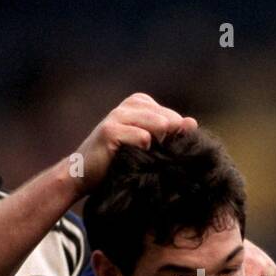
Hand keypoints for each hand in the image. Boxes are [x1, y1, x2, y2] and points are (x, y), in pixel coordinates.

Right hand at [73, 93, 196, 195]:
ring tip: (145, 159)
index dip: (174, 139)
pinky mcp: (110, 130)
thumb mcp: (147, 144)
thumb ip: (169, 132)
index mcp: (139, 102)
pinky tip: (133, 160)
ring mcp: (118, 115)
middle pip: (169, 120)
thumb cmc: (118, 160)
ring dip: (158, 147)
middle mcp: (129, 104)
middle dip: (169, 142)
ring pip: (159, 125)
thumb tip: (192, 123)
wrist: (83, 173)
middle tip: (157, 160)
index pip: (174, 117)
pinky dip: (144, 151)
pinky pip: (142, 137)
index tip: (163, 154)